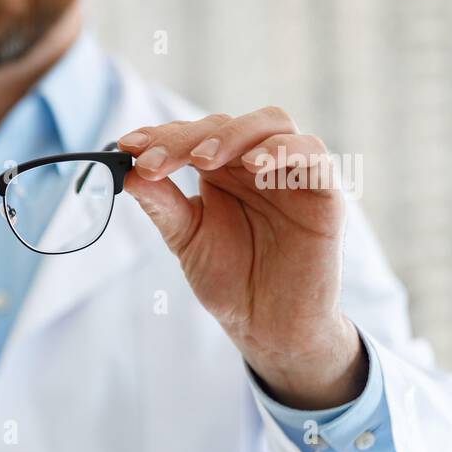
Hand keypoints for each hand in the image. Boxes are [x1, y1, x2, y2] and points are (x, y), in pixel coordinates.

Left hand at [117, 107, 366, 410]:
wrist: (269, 326)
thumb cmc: (232, 281)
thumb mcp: (186, 239)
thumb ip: (162, 204)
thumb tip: (128, 172)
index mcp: (224, 170)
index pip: (194, 135)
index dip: (161, 135)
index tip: (127, 145)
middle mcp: (257, 165)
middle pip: (228, 124)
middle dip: (186, 138)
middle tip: (155, 162)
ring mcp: (291, 175)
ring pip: (272, 124)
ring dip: (232, 136)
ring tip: (201, 160)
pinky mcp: (323, 193)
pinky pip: (313, 155)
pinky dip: (284, 151)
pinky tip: (254, 166)